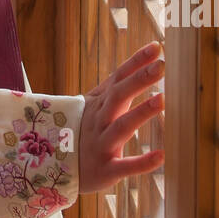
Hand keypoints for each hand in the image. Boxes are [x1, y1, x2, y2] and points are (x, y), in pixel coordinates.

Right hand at [78, 41, 164, 193]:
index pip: (118, 77)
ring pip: (121, 127)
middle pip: (118, 96)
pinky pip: (124, 166)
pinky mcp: (106, 170)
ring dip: (141, 113)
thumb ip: (115, 86)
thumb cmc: (85, 132)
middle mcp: (100, 120)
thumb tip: (143, 61)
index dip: (136, 61)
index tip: (157, 47)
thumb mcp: (94, 106)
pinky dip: (142, 163)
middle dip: (139, 80)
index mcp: (99, 103)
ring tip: (162, 100)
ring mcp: (102, 144)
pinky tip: (161, 156)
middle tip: (161, 66)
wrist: (56, 169)